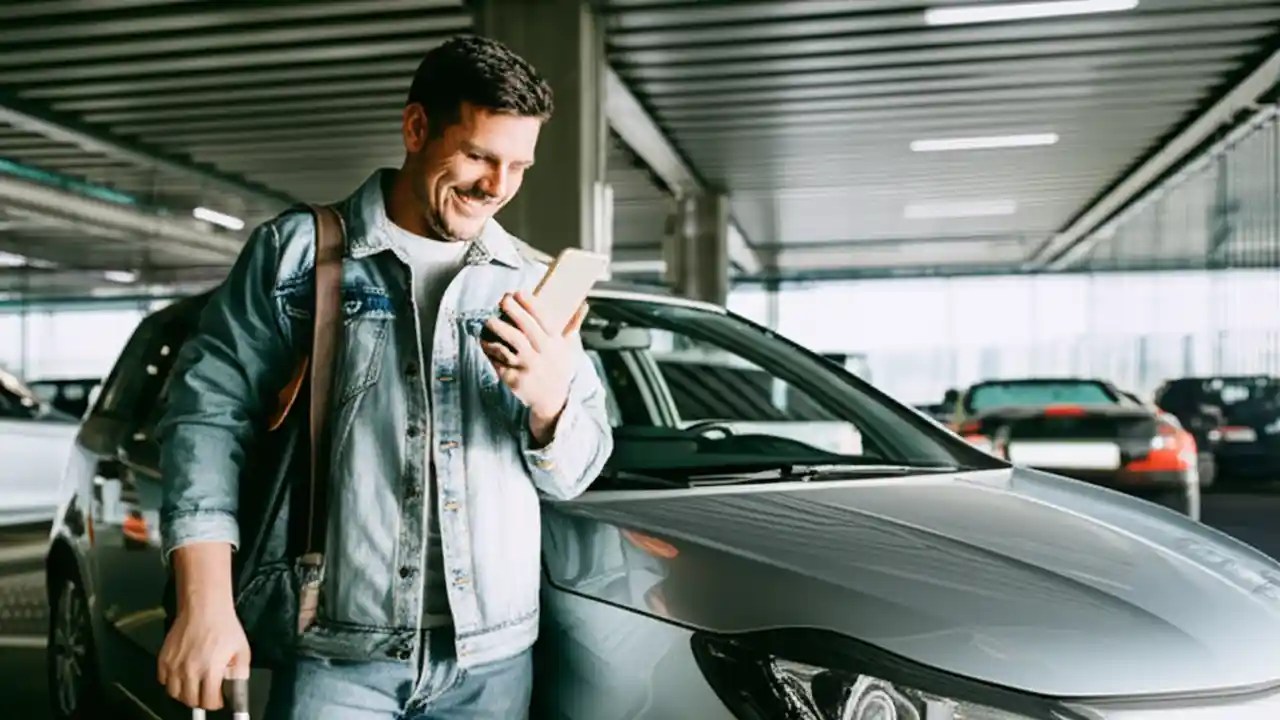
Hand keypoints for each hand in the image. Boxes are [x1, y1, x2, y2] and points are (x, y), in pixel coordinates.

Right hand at [157, 598, 249, 709]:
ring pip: (174, 694)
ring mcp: (174, 665)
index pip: (208, 702)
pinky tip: (181, 675)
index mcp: (210, 670)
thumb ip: (240, 673)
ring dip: (184, 694)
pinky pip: (163, 680)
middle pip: (190, 701)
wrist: (204, 607)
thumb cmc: (225, 627)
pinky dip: (171, 682)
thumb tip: (237, 690)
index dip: (215, 703)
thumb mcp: (242, 650)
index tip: (218, 699)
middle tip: (207, 693)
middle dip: (200, 700)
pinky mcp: (163, 658)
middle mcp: (189, 671)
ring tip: (194, 685)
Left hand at [481, 291, 587, 442]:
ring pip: (508, 345)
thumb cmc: (559, 369)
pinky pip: (498, 360)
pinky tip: (485, 340)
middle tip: (502, 300)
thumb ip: (573, 326)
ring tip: (489, 320)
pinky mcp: (513, 378)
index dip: (530, 304)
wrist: (552, 401)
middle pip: (523, 330)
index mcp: (555, 344)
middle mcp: (542, 355)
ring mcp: (527, 368)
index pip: (544, 320)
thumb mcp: (569, 348)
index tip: (519, 292)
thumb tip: (584, 305)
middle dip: (512, 311)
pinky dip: (489, 349)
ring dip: (496, 330)